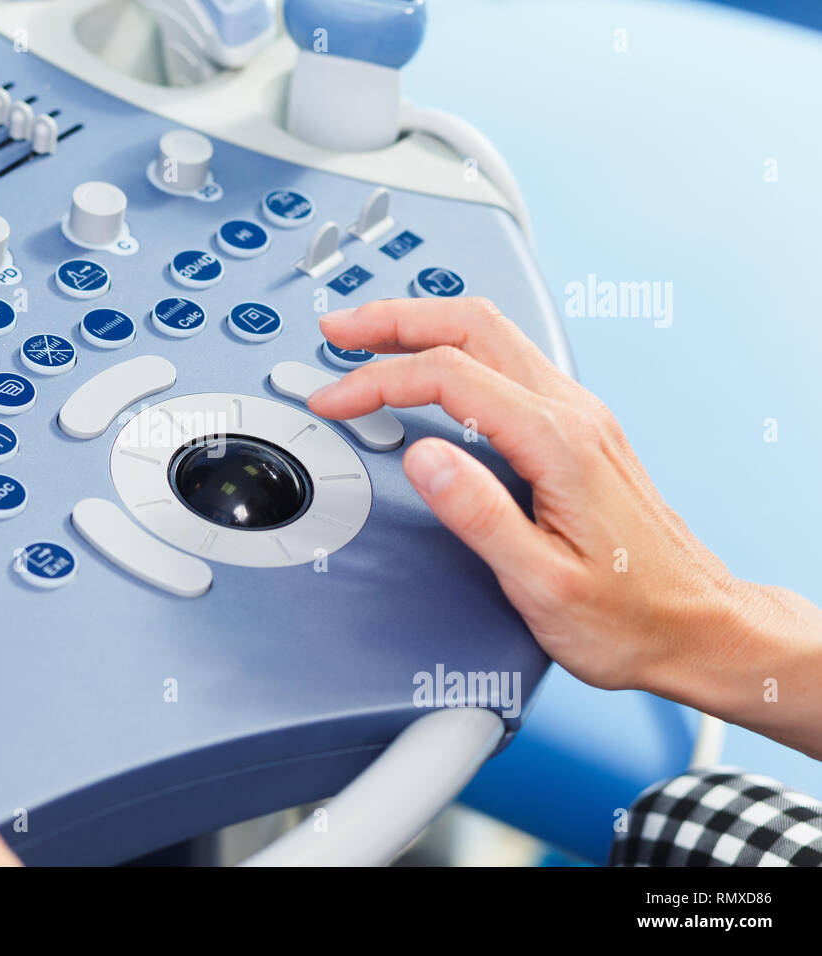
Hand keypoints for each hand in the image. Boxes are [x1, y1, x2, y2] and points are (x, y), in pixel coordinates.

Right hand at [308, 298, 821, 757]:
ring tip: (371, 340)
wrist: (698, 625)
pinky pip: (507, 363)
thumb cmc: (629, 616)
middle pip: (473, 325)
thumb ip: (479, 515)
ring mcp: (579, 416)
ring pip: (492, 334)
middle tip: (340, 332)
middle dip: (395, 319)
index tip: (334, 399)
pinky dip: (453, 352)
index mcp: (558, 442)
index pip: (449, 376)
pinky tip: (430, 371)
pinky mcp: (578, 431)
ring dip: (424, 326)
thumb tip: (423, 456)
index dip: (378, 381)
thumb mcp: (543, 583)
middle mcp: (573, 413)